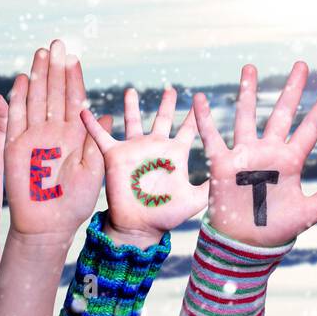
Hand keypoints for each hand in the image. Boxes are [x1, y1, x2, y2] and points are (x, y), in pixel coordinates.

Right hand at [3, 40, 104, 238]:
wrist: (47, 224)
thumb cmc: (74, 203)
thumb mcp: (94, 171)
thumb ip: (97, 142)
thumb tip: (106, 114)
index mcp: (74, 134)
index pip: (74, 99)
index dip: (74, 78)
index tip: (75, 57)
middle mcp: (54, 130)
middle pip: (53, 93)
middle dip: (55, 69)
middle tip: (57, 44)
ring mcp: (33, 136)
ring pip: (35, 99)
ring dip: (37, 76)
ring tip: (41, 54)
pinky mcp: (15, 145)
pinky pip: (15, 117)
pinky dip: (17, 99)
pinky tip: (21, 79)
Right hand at [81, 87, 208, 246]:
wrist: (139, 226)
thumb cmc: (167, 215)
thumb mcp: (195, 199)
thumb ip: (211, 184)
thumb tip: (232, 175)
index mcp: (175, 154)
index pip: (188, 129)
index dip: (194, 114)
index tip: (201, 97)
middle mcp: (156, 147)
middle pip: (162, 119)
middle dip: (167, 104)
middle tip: (172, 89)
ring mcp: (135, 150)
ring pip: (133, 121)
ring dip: (131, 106)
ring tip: (131, 90)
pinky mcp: (115, 156)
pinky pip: (101, 136)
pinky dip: (92, 124)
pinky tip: (84, 111)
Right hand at [192, 62, 316, 246]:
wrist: (244, 243)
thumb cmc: (276, 230)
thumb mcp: (307, 213)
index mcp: (291, 162)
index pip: (309, 129)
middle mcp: (269, 153)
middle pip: (282, 113)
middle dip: (292, 89)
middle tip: (302, 64)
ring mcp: (245, 155)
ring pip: (247, 116)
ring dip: (248, 92)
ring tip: (250, 68)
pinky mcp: (222, 163)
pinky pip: (212, 136)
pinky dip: (205, 118)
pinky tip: (200, 98)